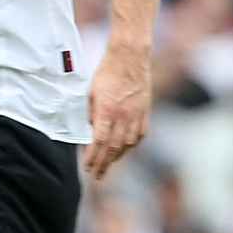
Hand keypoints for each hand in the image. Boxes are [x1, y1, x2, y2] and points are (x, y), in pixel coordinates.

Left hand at [85, 43, 152, 180]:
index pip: (98, 142)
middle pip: (113, 148)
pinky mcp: (146, 111)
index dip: (93, 158)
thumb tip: (86, 133)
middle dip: (104, 164)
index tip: (87, 167)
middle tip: (97, 175)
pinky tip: (125, 149)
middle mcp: (124, 116)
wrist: (130, 57)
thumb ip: (89, 114)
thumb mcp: (90, 93)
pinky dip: (132, 145)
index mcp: (107, 111)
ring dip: (117, 157)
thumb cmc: (106, 73)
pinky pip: (140, 134)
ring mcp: (137, 115)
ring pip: (128, 144)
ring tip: (108, 164)